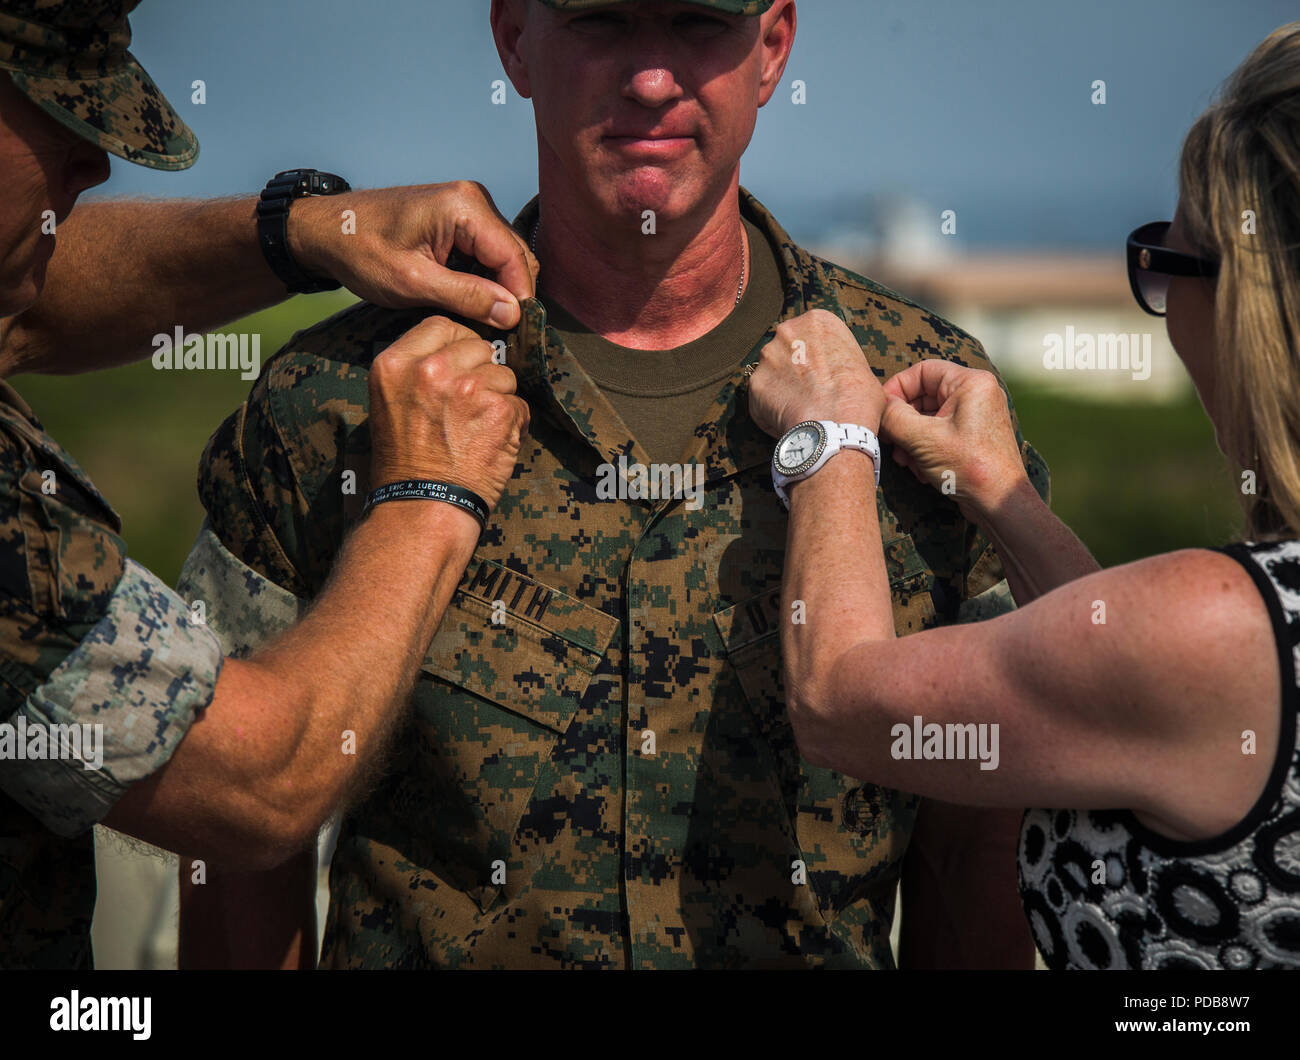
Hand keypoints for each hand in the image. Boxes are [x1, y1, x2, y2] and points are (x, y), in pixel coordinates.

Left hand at [289, 181, 537, 328]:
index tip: (516, 333)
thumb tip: (514, 314)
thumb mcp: (413, 283)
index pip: (515, 257)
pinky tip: (469, 301)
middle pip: (515, 255)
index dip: (521, 298)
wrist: (328, 229)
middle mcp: (474, 200)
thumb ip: (467, 297)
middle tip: (499, 333)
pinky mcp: (460, 218)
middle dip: (512, 295)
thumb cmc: (361, 251)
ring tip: (482, 321)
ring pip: (504, 256)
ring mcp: (468, 206)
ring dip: (498, 289)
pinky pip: (487, 253)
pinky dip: (484, 279)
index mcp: (465, 207)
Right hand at [367, 316, 529, 509]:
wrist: (423, 508)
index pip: (442, 325)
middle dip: (481, 372)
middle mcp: (431, 369)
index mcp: (395, 363)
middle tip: (468, 409)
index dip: (458, 344)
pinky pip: (520, 404)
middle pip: (478, 346)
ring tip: (477, 431)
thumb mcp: (388, 404)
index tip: (461, 366)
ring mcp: (468, 388)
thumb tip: (457, 350)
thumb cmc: (405, 464)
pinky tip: (492, 445)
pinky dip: (514, 425)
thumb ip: (416, 369)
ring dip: (499, 399)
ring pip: (504, 374)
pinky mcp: (500, 410)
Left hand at [747, 309, 884, 436]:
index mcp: (818, 321)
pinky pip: (760, 398)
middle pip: (786, 349)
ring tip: (799, 408)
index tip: (822, 374)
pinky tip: (788, 420)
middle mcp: (788, 331)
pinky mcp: (754, 383)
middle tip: (808, 390)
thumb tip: (836, 376)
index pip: (810, 335)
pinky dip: (770, 410)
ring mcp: (767, 357)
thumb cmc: (858, 396)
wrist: (837, 424)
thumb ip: (839, 361)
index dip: (815, 357)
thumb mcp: (861, 365)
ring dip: (780, 388)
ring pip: (770, 372)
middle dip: (793, 368)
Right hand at [880, 360, 1028, 520]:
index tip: (882, 411)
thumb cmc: (970, 467)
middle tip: (890, 441)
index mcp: (970, 383)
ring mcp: (975, 415)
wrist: (1000, 503)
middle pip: (923, 395)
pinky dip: (925, 447)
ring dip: (911, 438)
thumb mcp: (923, 439)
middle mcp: (976, 393)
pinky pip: (939, 431)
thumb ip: (894, 417)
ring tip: (905, 460)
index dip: (896, 389)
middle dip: (903, 420)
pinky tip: (921, 469)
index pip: (922, 371)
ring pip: (928, 416)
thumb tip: (877, 406)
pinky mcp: (972, 435)